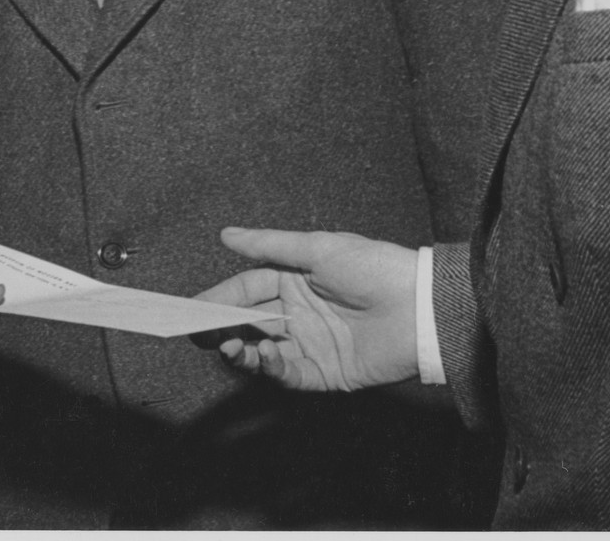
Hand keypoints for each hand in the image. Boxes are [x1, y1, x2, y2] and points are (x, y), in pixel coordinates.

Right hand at [197, 227, 418, 392]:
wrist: (418, 307)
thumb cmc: (372, 267)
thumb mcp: (317, 248)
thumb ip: (269, 246)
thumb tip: (226, 235)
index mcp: (295, 280)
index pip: (247, 289)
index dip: (220, 298)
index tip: (192, 308)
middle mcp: (298, 314)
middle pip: (250, 323)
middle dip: (223, 328)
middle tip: (200, 334)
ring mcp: (310, 344)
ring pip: (263, 352)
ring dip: (243, 351)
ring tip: (231, 345)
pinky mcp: (325, 372)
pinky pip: (288, 374)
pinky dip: (270, 369)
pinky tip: (260, 357)